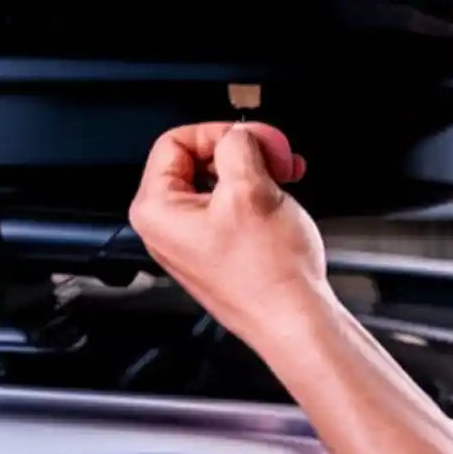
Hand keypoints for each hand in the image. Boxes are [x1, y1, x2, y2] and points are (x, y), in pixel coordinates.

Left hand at [129, 122, 331, 345]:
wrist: (296, 321)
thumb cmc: (270, 274)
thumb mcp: (251, 188)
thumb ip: (237, 145)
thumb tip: (237, 134)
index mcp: (156, 211)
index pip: (175, 142)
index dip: (219, 132)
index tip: (252, 138)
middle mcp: (167, 228)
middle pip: (198, 160)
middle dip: (243, 152)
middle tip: (277, 155)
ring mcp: (192, 241)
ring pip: (220, 181)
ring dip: (256, 170)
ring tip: (286, 176)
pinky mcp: (218, 251)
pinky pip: (232, 206)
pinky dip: (259, 193)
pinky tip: (283, 195)